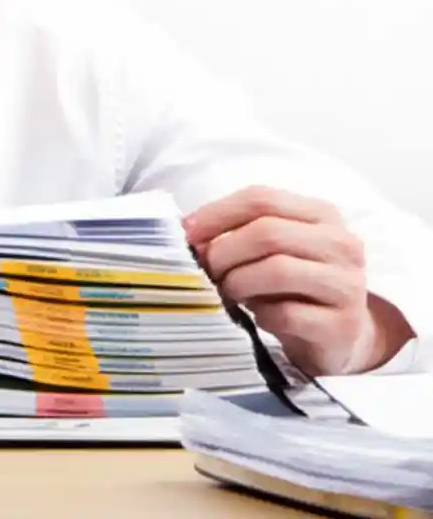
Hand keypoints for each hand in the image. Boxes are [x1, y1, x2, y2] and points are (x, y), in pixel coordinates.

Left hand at [183, 186, 412, 375]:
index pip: (262, 199)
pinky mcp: (341, 324)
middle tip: (207, 271)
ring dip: (238, 283)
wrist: (339, 335)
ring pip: (277, 270)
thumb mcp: (270, 251)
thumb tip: (191, 237)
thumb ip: (238, 234)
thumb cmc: (293, 286)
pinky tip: (260, 317)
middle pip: (267, 232)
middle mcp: (342, 244)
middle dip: (224, 252)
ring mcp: (347, 284)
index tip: (186, 233)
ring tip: (231, 293)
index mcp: (321, 214)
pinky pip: (285, 313)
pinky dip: (261, 315)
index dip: (217, 213)